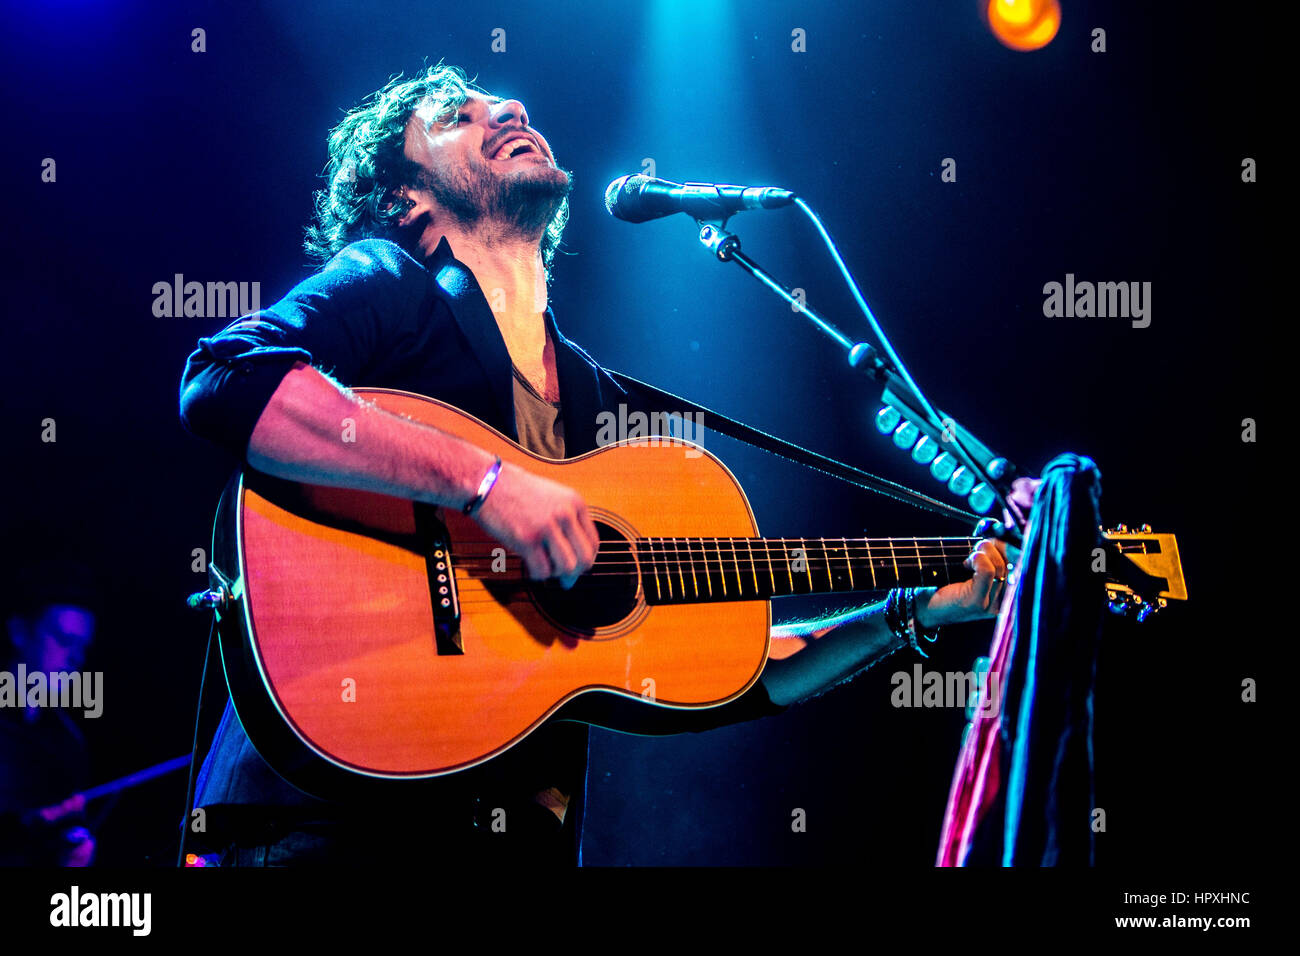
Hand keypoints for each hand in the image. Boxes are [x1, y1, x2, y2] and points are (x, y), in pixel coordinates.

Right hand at [470, 461, 598, 587]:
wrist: (487, 482)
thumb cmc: (516, 490)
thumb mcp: (552, 497)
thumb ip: (567, 522)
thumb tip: (573, 560)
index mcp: (575, 502)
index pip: (593, 542)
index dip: (586, 560)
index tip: (576, 568)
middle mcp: (565, 514)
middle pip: (584, 559)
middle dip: (574, 573)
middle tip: (564, 579)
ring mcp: (547, 526)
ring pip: (566, 568)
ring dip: (555, 574)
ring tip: (543, 568)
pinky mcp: (527, 539)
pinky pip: (542, 570)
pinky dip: (536, 575)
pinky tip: (529, 566)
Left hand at [915, 475, 1041, 626]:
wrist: (920, 604)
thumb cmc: (946, 581)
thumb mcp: (972, 565)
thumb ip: (989, 553)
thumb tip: (1000, 531)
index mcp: (1007, 594)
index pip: (1025, 565)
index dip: (1016, 546)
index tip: (1002, 536)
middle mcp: (1004, 603)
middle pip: (1015, 563)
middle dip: (997, 547)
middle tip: (979, 549)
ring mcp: (991, 605)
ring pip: (1000, 565)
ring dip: (982, 553)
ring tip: (968, 560)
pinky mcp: (977, 603)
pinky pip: (988, 571)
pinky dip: (978, 559)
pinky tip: (967, 564)